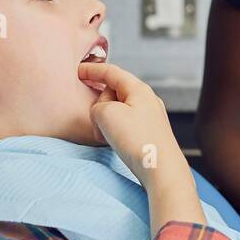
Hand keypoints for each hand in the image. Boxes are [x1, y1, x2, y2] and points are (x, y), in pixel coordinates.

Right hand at [78, 61, 183, 186]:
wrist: (161, 169)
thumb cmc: (138, 140)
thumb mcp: (106, 114)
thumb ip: (97, 106)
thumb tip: (103, 115)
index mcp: (139, 89)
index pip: (112, 72)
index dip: (93, 70)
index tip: (78, 70)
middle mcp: (147, 99)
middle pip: (113, 92)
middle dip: (99, 105)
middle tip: (97, 123)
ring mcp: (149, 116)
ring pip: (117, 110)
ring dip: (105, 121)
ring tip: (107, 137)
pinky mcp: (148, 132)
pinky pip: (124, 124)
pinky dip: (114, 131)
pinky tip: (115, 143)